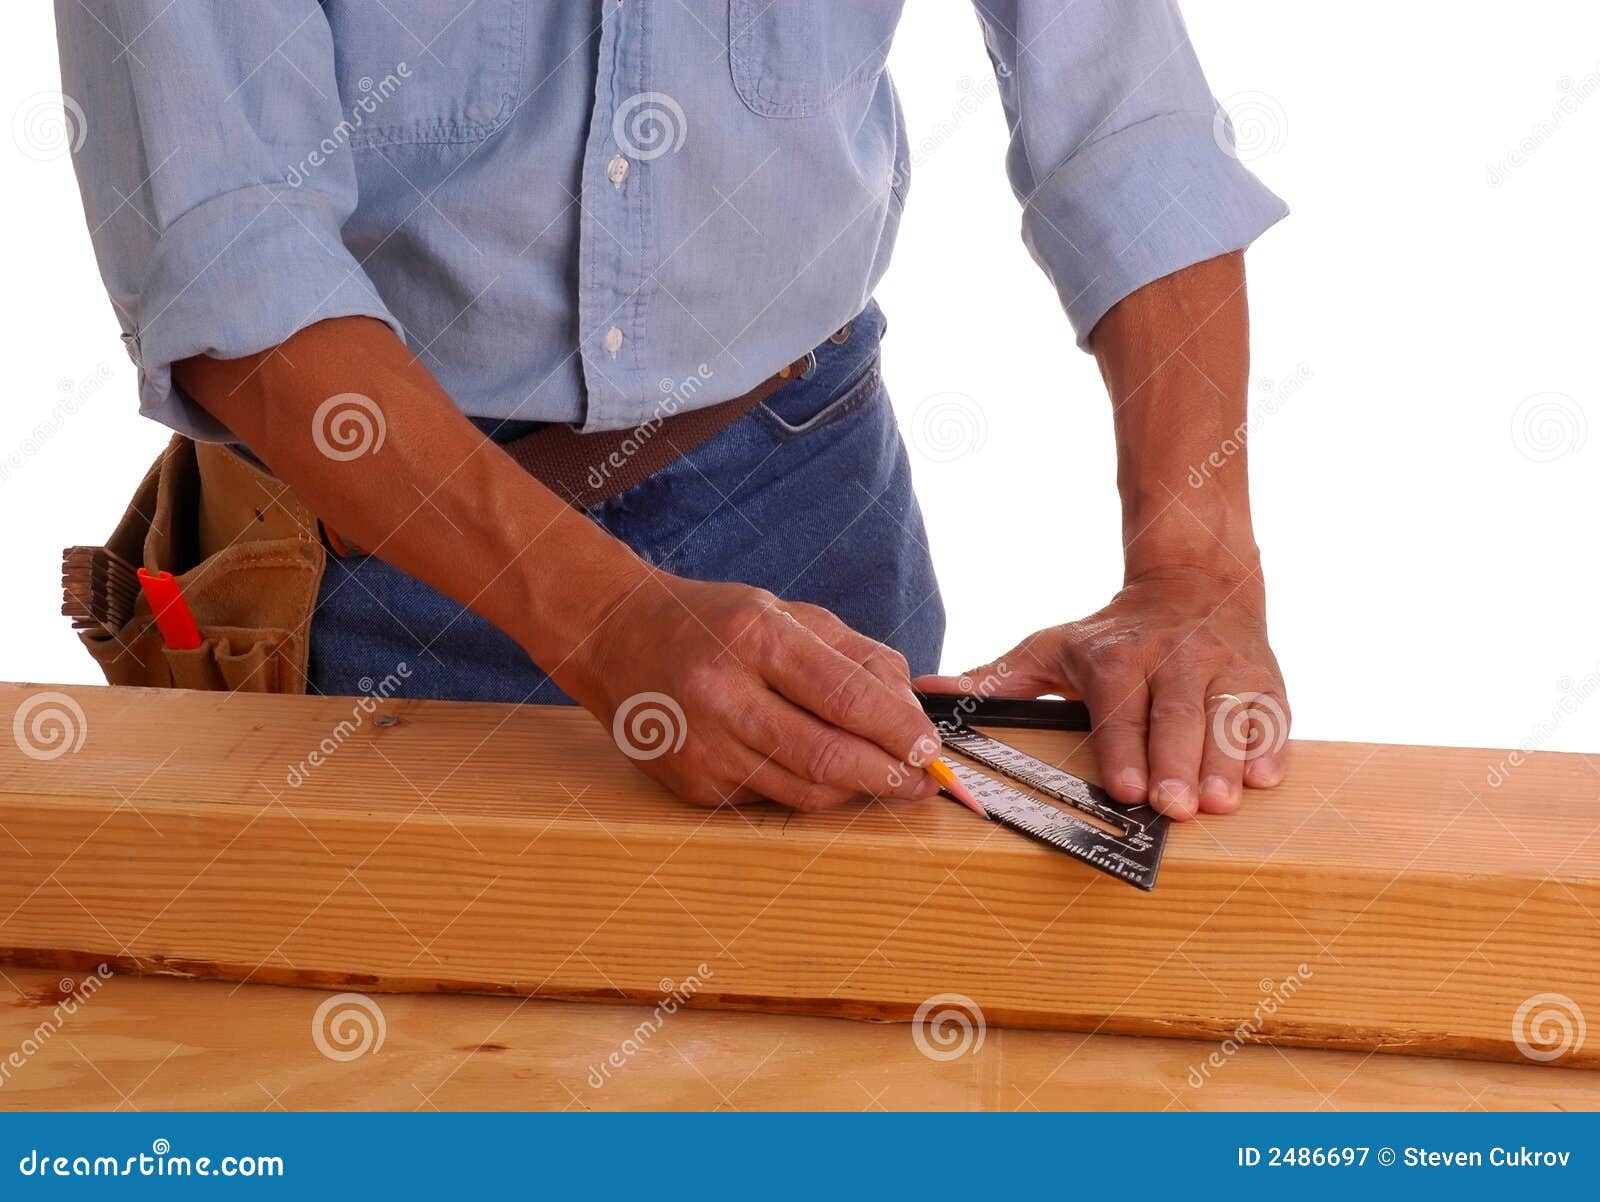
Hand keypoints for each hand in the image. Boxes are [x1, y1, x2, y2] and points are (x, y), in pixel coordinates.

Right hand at [564, 571, 944, 810]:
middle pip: (828, 756)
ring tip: (882, 777)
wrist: (615, 637)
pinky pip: (770, 799)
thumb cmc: (714, 622)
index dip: (898, 730)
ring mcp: (702, 746)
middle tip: (921, 782)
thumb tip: (910, 713)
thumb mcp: (788, 614)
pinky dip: (805, 789)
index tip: (930, 747)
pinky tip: (816, 771)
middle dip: (888, 775)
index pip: (846, 697)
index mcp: (754, 637)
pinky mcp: (691, 784)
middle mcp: (722, 694)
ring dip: (855, 789)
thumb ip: (856, 657)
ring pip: (805, 790)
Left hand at [919, 564, 1288, 819]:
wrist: (1193, 583)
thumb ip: (995, 680)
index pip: (1120, 709)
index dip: (1123, 751)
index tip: (1125, 790)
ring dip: (1224, 763)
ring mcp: (1223, 668)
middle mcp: (1173, 659)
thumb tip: (928, 693)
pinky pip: (1271, 713)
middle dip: (1175, 765)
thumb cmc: (1113, 635)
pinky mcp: (1264, 679)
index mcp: (1117, 658)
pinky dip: (1269, 744)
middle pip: (1175, 717)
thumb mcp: (1050, 648)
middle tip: (1175, 811)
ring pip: (1225, 717)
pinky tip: (1266, 777)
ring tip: (1221, 804)